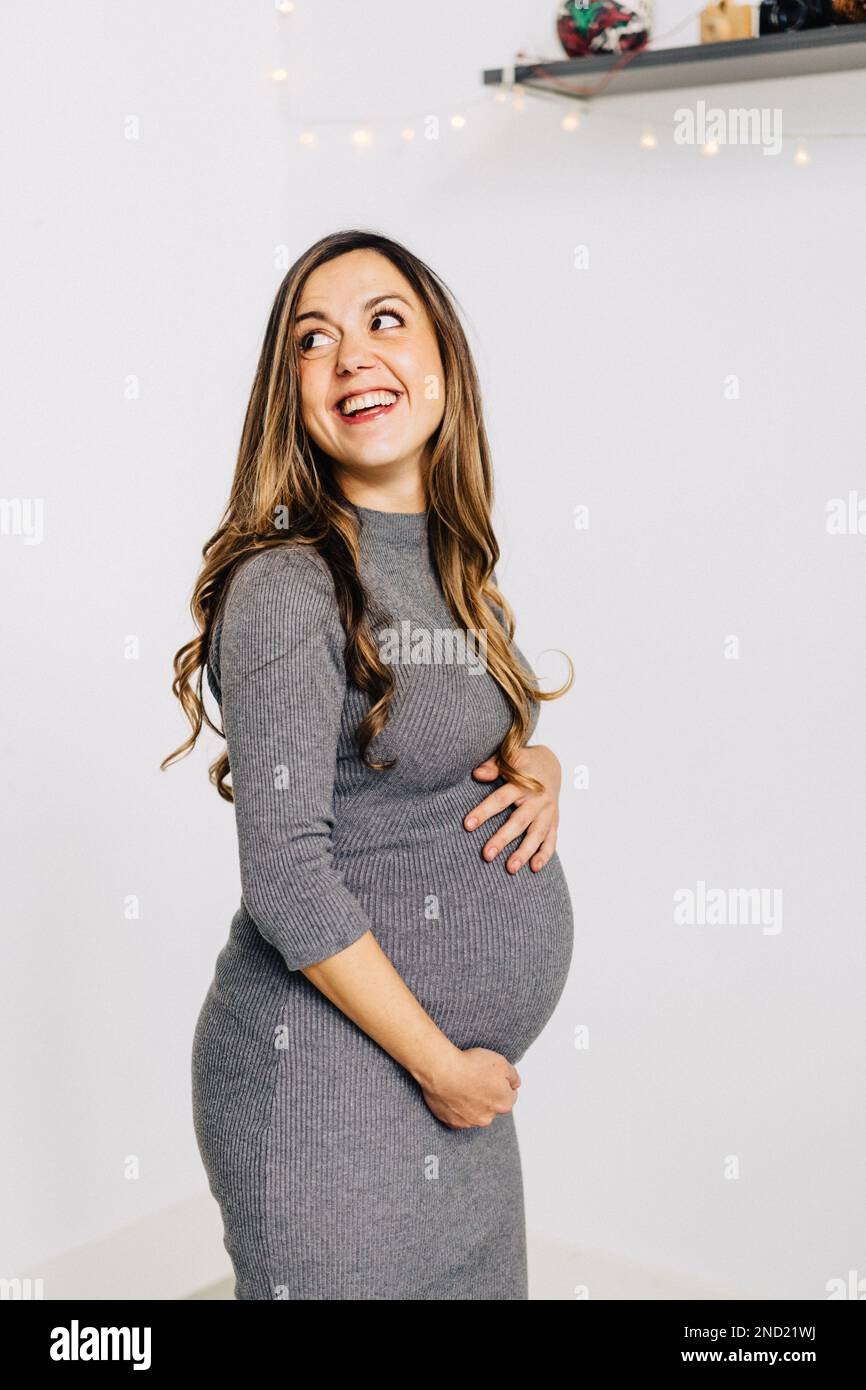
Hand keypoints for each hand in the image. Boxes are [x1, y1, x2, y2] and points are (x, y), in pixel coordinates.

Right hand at [418, 1047, 520, 1129]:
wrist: (442, 1071)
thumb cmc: (471, 1065)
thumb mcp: (501, 1062)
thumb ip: (513, 1076)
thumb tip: (515, 1084)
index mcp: (503, 1104)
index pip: (510, 1096)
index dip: (501, 1084)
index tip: (491, 1076)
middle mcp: (488, 1118)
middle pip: (492, 1106)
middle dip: (487, 1095)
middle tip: (475, 1079)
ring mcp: (469, 1122)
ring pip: (475, 1113)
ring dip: (471, 1103)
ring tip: (462, 1085)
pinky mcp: (452, 1123)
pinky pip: (458, 1116)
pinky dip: (456, 1108)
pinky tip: (452, 1093)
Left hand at [464, 744, 561, 873]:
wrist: (550, 765)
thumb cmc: (521, 764)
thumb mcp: (509, 758)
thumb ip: (492, 766)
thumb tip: (477, 774)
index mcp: (523, 783)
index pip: (500, 799)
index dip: (484, 811)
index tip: (468, 825)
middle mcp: (537, 800)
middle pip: (519, 821)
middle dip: (503, 839)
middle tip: (486, 855)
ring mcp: (547, 812)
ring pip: (536, 835)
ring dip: (524, 853)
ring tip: (510, 868)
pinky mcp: (554, 821)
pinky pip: (551, 840)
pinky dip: (544, 855)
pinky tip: (534, 868)